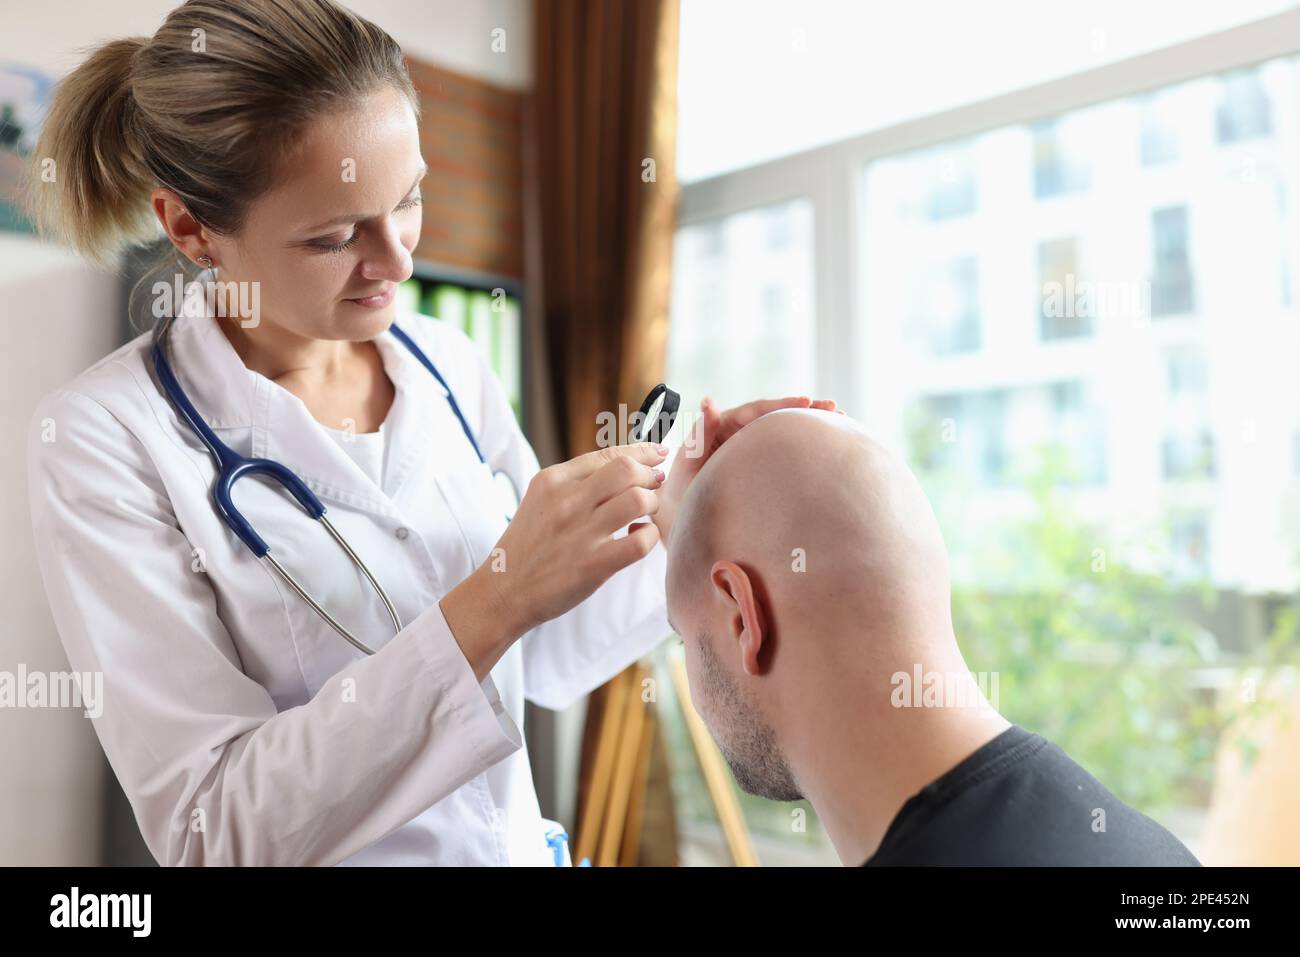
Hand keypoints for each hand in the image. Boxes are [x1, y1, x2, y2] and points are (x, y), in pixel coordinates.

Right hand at [442, 442, 669, 678]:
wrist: (503, 591)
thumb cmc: (528, 546)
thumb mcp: (540, 500)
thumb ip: (575, 483)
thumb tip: (625, 467)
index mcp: (552, 481)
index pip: (607, 455)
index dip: (641, 452)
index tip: (658, 454)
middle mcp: (567, 501)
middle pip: (627, 470)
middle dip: (649, 475)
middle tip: (653, 485)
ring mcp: (581, 533)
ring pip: (638, 501)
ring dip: (651, 505)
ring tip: (644, 514)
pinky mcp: (593, 564)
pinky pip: (640, 542)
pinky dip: (649, 536)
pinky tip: (638, 536)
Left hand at [653, 394, 841, 546]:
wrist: (684, 512)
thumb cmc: (682, 488)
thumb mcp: (687, 462)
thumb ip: (699, 434)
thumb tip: (708, 401)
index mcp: (724, 425)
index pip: (755, 411)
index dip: (780, 405)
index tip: (805, 402)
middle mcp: (741, 430)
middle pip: (775, 415)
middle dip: (804, 410)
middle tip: (833, 406)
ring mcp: (752, 445)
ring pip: (783, 429)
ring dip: (810, 423)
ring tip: (841, 418)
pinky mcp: (761, 460)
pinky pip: (784, 448)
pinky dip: (806, 444)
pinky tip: (831, 443)